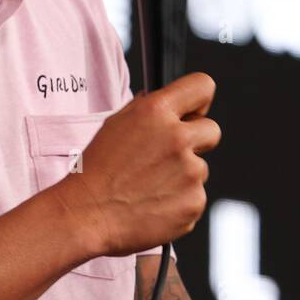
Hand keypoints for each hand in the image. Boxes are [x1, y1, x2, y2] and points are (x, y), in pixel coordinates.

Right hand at [53, 72, 219, 257]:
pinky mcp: (194, 202)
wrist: (87, 214)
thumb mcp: (116, 124)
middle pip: (212, 130)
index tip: (193, 113)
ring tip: (150, 186)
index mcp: (156, 112)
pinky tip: (154, 203)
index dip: (199, 101)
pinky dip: (180, 202)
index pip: (202, 86)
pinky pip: (195, 197)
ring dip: (182, 176)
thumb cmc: (96, 170)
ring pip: (200, 168)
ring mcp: (190, 172)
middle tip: (169, 157)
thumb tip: (166, 102)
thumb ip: (148, 109)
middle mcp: (177, 138)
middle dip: (196, 141)